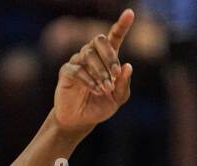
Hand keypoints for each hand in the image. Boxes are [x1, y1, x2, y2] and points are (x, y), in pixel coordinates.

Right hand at [53, 8, 133, 133]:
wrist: (80, 121)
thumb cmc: (99, 106)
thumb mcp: (117, 99)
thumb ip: (124, 85)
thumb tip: (128, 66)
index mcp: (107, 59)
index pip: (114, 37)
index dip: (122, 25)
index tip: (130, 13)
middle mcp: (92, 56)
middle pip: (99, 40)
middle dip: (110, 56)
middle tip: (115, 74)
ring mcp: (77, 62)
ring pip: (88, 55)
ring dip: (100, 72)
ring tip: (105, 89)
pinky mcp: (66, 72)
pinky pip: (77, 70)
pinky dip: (89, 80)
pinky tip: (95, 90)